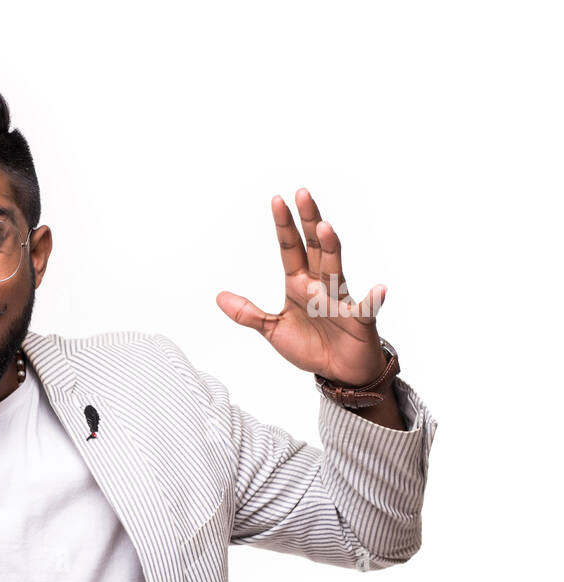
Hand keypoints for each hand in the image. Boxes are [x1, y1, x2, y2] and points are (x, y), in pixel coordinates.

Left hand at [215, 187, 389, 386]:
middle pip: (315, 247)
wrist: (338, 371)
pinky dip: (372, 301)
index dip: (284, 226)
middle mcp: (321, 285)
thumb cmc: (311, 345)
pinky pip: (366, 310)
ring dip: (332, 248)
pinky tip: (378, 290)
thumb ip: (248, 314)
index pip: (290, 248)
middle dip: (308, 221)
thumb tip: (219, 297)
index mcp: (300, 284)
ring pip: (336, 269)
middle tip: (302, 194)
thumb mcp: (272, 330)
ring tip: (325, 228)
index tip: (277, 200)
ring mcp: (341, 300)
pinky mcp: (359, 321)